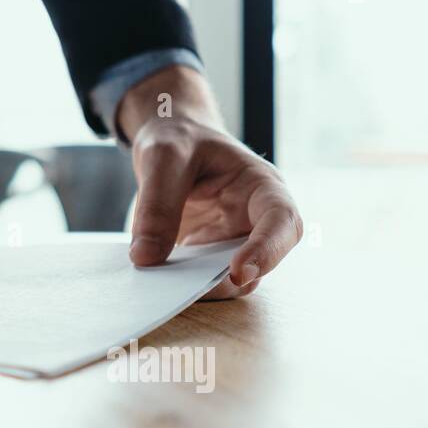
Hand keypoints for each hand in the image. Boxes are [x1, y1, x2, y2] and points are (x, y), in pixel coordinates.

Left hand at [117, 66, 302, 298]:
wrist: (170, 143)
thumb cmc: (178, 140)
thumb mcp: (162, 157)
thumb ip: (156, 204)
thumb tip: (145, 257)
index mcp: (261, 185)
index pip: (282, 220)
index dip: (268, 249)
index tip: (239, 270)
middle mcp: (256, 219)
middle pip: (263, 261)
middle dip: (230, 280)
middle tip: (188, 288)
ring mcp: (234, 241)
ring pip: (233, 280)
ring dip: (203, 288)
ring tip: (165, 285)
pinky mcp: (209, 256)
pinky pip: (203, 280)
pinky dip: (183, 286)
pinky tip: (158, 282)